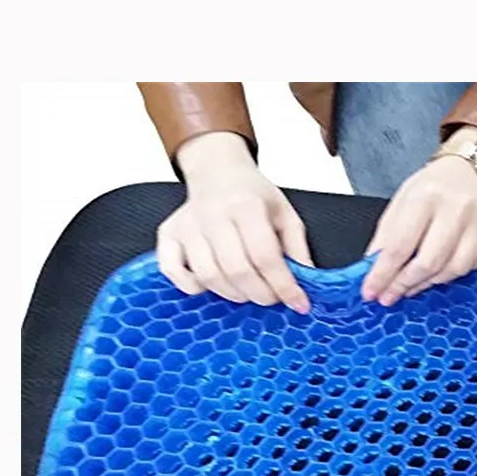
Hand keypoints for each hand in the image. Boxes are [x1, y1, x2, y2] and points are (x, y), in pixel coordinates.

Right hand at [157, 132, 311, 312]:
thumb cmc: (252, 195)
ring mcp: (187, 226)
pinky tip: (211, 284)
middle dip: (261, 294)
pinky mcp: (169, 234)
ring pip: (209, 276)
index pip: (265, 256)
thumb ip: (298, 248)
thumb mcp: (285, 213)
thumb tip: (307, 281)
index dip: (284, 286)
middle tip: (272, 296)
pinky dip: (191, 286)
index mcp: (246, 205)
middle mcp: (213, 215)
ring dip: (233, 294)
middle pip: (237, 270)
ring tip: (248, 290)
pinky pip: (172, 270)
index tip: (298, 303)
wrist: (217, 172)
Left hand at [361, 146, 476, 305]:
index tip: (372, 293)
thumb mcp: (401, 203)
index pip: (399, 247)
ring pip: (457, 269)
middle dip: (406, 284)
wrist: (474, 167)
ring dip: (433, 281)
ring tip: (420, 278)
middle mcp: (458, 203)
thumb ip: (385, 239)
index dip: (383, 275)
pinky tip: (451, 262)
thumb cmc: (435, 188)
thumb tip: (373, 275)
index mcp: (425, 195)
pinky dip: (463, 269)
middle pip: (429, 263)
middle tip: (393, 294)